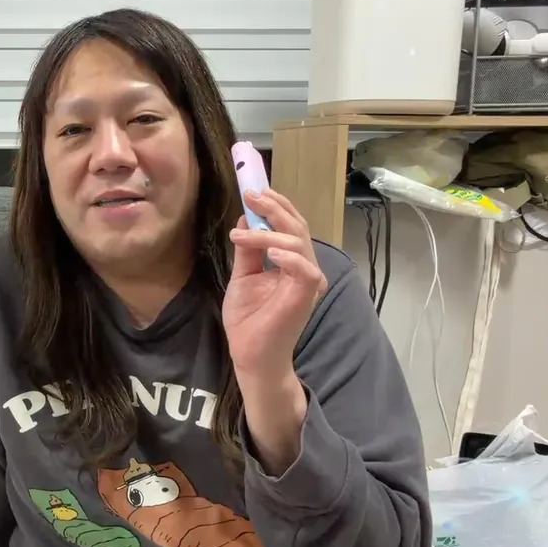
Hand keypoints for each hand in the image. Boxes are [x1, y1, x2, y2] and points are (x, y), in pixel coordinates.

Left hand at [222, 189, 327, 379]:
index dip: (275, 206)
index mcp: (292, 263)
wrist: (251, 355)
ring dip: (267, 232)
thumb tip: (245, 218)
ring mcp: (307, 282)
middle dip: (273, 208)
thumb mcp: (243, 276)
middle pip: (297, 228)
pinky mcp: (305, 296)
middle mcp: (304, 268)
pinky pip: (305, 269)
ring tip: (240, 234)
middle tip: (250, 195)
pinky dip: (289, 256)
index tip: (253, 191)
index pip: (290, 226)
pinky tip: (269, 252)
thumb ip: (248, 249)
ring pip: (297, 242)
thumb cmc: (249, 319)